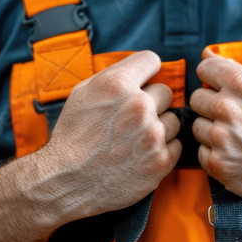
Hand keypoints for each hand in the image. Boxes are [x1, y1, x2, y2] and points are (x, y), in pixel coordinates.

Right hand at [35, 51, 181, 217]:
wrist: (66, 181)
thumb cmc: (72, 137)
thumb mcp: (82, 94)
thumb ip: (114, 77)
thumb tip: (138, 71)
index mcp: (117, 84)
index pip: (151, 60)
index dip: (146, 71)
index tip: (143, 81)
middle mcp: (138, 106)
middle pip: (165, 92)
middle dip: (152, 102)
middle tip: (131, 119)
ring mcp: (152, 135)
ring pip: (172, 120)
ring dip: (158, 128)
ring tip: (133, 140)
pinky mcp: (161, 160)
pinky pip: (176, 145)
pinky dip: (162, 150)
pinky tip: (140, 155)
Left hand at [189, 49, 241, 202]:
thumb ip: (236, 68)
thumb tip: (207, 54)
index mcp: (240, 84)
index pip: (204, 69)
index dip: (213, 78)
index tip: (222, 88)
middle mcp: (228, 108)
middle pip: (197, 98)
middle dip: (212, 105)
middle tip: (236, 117)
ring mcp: (222, 138)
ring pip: (197, 126)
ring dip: (213, 131)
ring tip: (239, 136)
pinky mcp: (220, 164)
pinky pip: (202, 153)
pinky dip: (217, 154)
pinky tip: (238, 153)